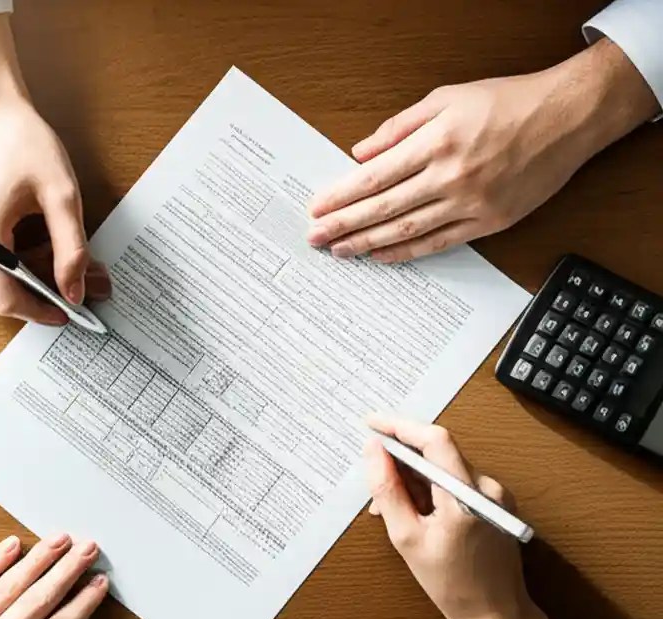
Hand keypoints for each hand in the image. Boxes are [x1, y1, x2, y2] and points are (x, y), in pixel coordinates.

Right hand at [0, 103, 110, 323]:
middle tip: (80, 277)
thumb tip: (75, 291)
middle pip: (0, 291)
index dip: (40, 311)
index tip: (69, 311)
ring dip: (29, 274)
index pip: (7, 298)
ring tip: (59, 249)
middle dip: (42, 290)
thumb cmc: (21, 141)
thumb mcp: (61, 194)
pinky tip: (35, 238)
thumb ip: (72, 249)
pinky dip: (13, 260)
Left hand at [307, 39, 659, 262]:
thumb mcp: (446, 98)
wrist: (567, 117)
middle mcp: (452, 176)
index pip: (375, 177)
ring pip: (408, 230)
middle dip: (344, 225)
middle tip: (315, 238)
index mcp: (437, 142)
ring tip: (340, 251)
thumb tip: (360, 153)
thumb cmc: (507, 102)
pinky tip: (382, 256)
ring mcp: (472, 202)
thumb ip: (399, 127)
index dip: (342, 196)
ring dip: (368, 243)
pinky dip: (407, 253)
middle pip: (384, 207)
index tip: (318, 209)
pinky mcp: (490, 221)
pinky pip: (439, 243)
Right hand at [362, 415, 532, 618]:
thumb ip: (388, 490)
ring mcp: (495, 494)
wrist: (495, 614)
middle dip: (401, 461)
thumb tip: (374, 452)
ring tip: (391, 509)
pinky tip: (415, 514)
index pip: (434, 440)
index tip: (371, 424)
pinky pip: (455, 483)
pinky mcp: (495, 503)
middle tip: (374, 481)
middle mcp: (487, 488)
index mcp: (466, 496)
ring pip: (444, 469)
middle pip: (438, 453)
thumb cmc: (451, 584)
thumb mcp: (406, 538)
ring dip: (413, 479)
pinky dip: (430, 491)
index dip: (400, 426)